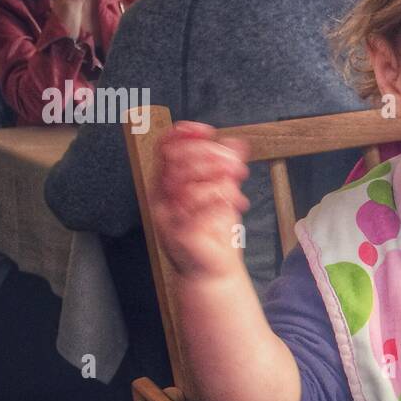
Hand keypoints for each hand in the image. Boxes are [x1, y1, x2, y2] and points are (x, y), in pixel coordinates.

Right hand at [152, 121, 251, 280]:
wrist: (215, 268)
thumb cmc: (214, 230)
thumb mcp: (223, 191)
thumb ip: (226, 167)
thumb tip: (237, 143)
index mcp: (168, 182)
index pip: (164, 148)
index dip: (182, 135)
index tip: (207, 131)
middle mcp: (162, 197)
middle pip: (174, 160)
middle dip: (208, 155)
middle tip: (236, 166)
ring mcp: (167, 215)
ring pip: (184, 182)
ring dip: (216, 177)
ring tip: (237, 186)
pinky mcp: (179, 234)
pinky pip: (195, 209)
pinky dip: (217, 199)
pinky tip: (233, 201)